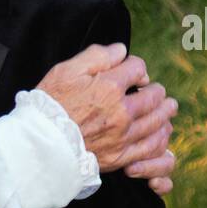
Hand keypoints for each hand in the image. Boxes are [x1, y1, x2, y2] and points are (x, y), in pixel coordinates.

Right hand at [36, 43, 176, 194]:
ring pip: (158, 121)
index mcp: (109, 87)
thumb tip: (120, 50)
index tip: (131, 72)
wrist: (39, 145)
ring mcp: (124, 136)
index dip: (136, 67)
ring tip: (167, 108)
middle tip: (155, 91)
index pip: (137, 68)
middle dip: (156, 90)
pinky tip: (161, 133)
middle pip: (154, 96)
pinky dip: (160, 138)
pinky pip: (152, 148)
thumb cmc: (48, 106)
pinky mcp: (121, 157)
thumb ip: (96, 56)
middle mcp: (122, 112)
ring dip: (165, 112)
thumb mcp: (65, 71)